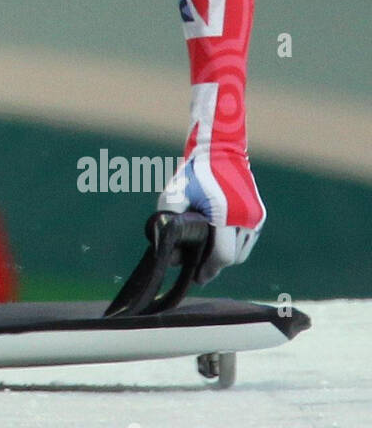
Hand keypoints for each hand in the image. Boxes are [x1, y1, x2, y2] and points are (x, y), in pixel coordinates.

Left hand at [157, 151, 262, 284]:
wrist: (220, 150)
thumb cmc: (193, 173)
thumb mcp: (173, 194)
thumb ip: (168, 224)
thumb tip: (171, 257)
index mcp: (226, 214)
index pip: (222, 256)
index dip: (208, 270)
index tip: (195, 277)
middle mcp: (246, 217)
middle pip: (233, 258)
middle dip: (214, 264)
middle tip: (196, 265)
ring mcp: (256, 216)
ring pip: (242, 251)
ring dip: (225, 255)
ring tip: (205, 251)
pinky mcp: (259, 214)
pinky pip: (247, 240)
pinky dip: (233, 244)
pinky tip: (216, 238)